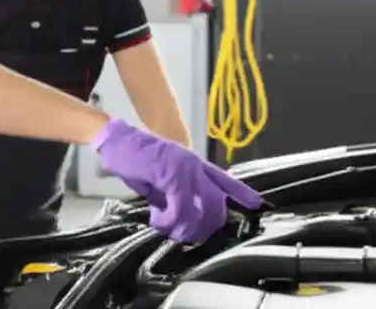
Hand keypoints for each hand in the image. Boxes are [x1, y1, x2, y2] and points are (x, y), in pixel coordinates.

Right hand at [90, 118, 263, 242]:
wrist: (119, 140)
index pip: (225, 180)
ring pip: (202, 210)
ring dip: (186, 228)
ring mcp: (186, 169)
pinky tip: (158, 220)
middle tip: (189, 235)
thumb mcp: (160, 178)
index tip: (256, 204)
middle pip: (218, 203)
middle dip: (208, 226)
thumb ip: (174, 194)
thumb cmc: (137, 158)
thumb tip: (180, 217)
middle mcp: (196, 165)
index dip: (242, 193)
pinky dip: (169, 221)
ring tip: (169, 229)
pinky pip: (180, 209)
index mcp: (195, 163)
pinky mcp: (172, 176)